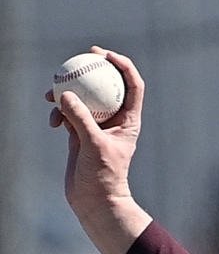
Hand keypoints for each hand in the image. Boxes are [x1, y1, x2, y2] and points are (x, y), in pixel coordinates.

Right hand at [47, 47, 151, 253]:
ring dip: (68, 93)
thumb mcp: (93, 145)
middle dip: (96, 68)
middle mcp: (115, 119)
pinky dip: (59, 114)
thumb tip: (64, 94)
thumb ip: (80, 119)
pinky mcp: (80, 133)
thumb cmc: (103, 175)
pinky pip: (69, 113)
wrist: (94, 198)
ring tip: (51, 93)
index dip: (123, 66)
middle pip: (108, 86)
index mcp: (129, 119)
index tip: (105, 55)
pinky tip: (52, 120)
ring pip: (84, 98)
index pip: (132, 85)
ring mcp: (97, 125)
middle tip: (83, 54)